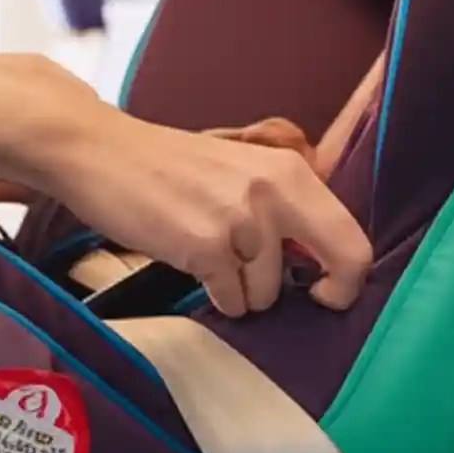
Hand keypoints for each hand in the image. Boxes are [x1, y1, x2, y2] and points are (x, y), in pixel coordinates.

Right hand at [36, 110, 372, 316]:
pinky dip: (217, 297)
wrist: (99, 152)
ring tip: (212, 261)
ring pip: (269, 293)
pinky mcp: (204, 246)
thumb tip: (318, 261)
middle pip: (342, 264)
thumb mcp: (240, 170)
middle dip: (327, 293)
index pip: (354, 236)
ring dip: (243, 292)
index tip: (325, 288)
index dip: (349, 276)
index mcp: (290, 170)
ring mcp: (240, 219)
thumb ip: (281, 205)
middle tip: (302, 299)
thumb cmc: (167, 168)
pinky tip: (194, 269)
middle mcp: (274, 191)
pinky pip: (231, 300)